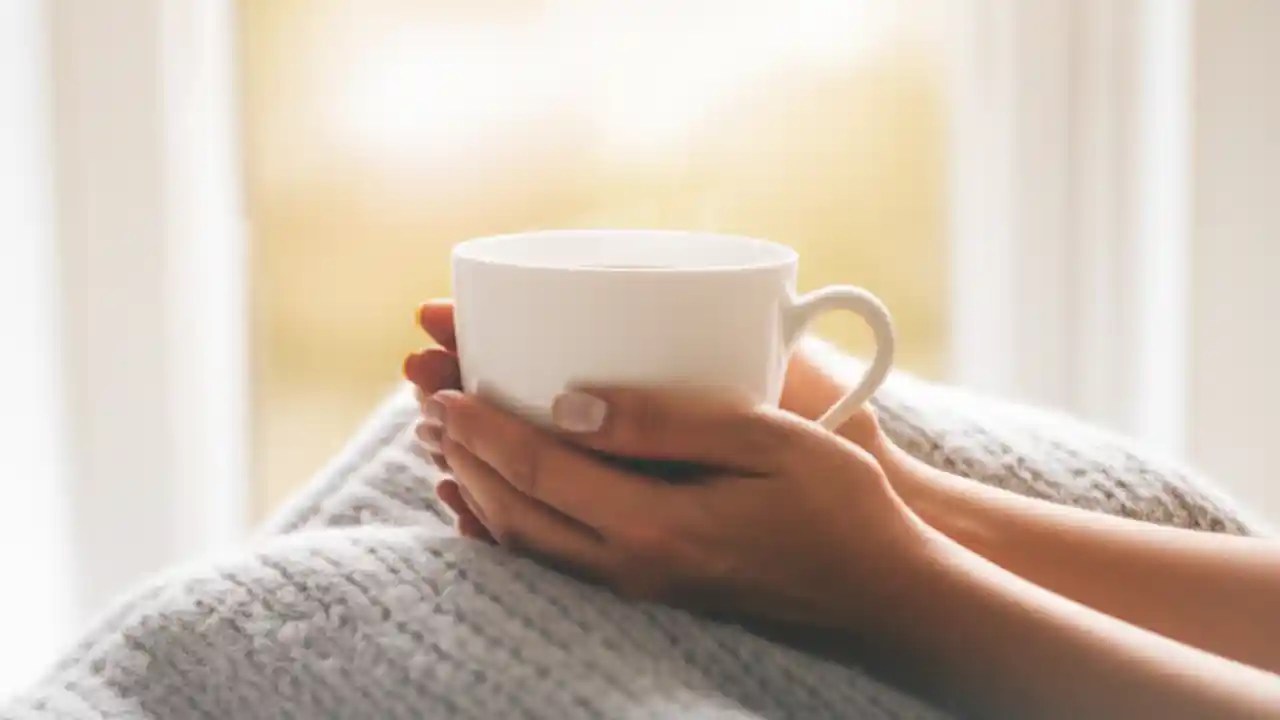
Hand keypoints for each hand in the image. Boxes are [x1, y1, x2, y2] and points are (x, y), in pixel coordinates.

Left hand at [425, 382, 928, 628]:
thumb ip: (667, 422)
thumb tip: (569, 405)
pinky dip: (509, 535)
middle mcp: (633, 567)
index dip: (482, 428)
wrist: (880, 591)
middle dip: (462, 457)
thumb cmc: (839, 505)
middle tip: (426, 406)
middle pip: (516, 513)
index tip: (441, 388)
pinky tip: (494, 514)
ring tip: (444, 450)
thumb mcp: (767, 440)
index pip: (540, 471)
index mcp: (657, 526)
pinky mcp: (652, 592)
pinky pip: (555, 566)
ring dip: (478, 494)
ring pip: (527, 546)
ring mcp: (639, 588)